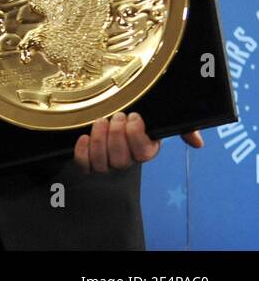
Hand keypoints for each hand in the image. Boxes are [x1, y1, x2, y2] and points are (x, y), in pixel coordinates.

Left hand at [73, 112, 203, 173]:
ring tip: (101, 122)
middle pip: (121, 160)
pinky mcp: (88, 161)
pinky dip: (82, 152)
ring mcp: (107, 163)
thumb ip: (183, 128)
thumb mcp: (162, 118)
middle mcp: (127, 160)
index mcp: (146, 151)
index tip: (133, 116)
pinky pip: (84, 165)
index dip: (135, 134)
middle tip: (116, 116)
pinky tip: (84, 137)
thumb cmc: (139, 118)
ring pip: (102, 163)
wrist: (114, 115)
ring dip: (99, 140)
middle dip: (117, 135)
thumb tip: (198, 143)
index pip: (143, 154)